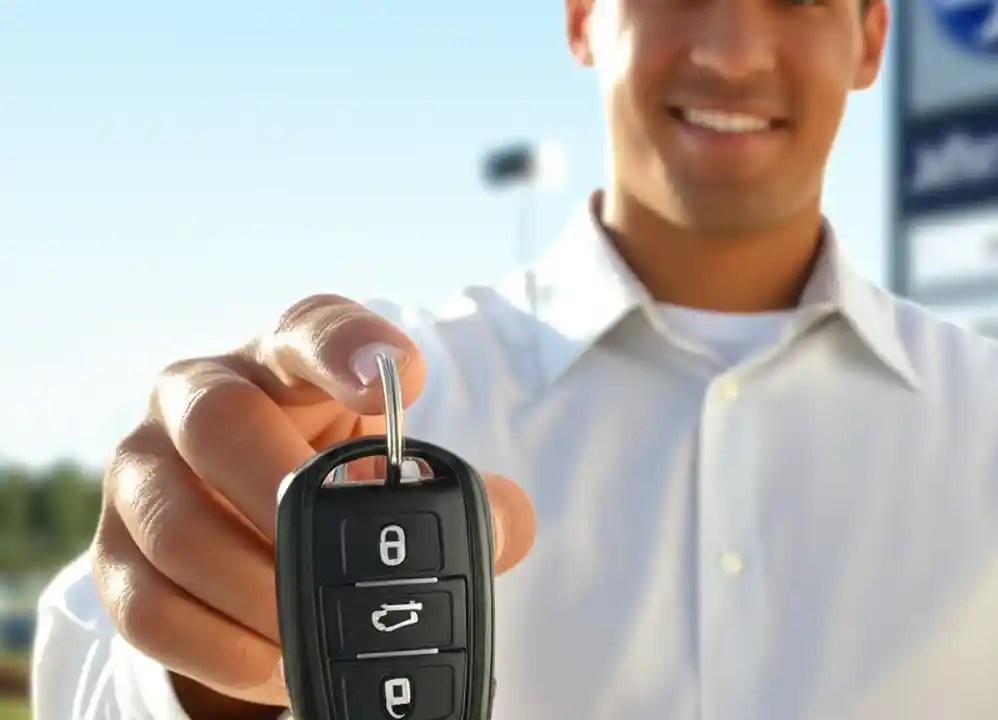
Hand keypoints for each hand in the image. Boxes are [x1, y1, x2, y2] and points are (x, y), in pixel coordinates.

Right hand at [89, 294, 536, 715]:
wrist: (251, 534)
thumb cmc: (337, 485)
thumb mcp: (400, 477)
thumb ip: (468, 497)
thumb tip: (497, 526)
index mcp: (283, 362)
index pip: (310, 327)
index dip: (349, 345)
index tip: (403, 374)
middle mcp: (196, 398)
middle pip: (220, 421)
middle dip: (286, 494)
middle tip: (339, 551)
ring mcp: (141, 474)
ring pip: (178, 529)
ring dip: (259, 594)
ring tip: (316, 632)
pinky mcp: (112, 557)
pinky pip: (150, 609)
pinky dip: (221, 651)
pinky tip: (276, 664)